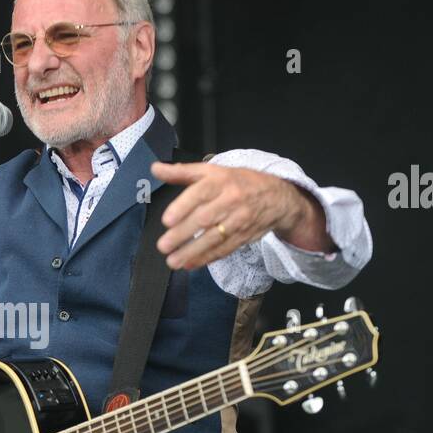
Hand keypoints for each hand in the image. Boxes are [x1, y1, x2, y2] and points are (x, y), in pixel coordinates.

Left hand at [150, 161, 326, 269]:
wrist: (277, 197)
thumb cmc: (239, 182)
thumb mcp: (212, 171)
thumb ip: (182, 172)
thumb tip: (155, 168)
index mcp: (221, 180)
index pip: (200, 193)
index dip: (183, 207)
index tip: (167, 220)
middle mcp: (231, 200)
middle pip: (205, 218)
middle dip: (183, 234)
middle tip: (163, 245)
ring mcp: (238, 220)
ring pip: (214, 238)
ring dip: (192, 251)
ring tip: (172, 261)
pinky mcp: (243, 236)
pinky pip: (224, 249)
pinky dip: (207, 258)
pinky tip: (190, 264)